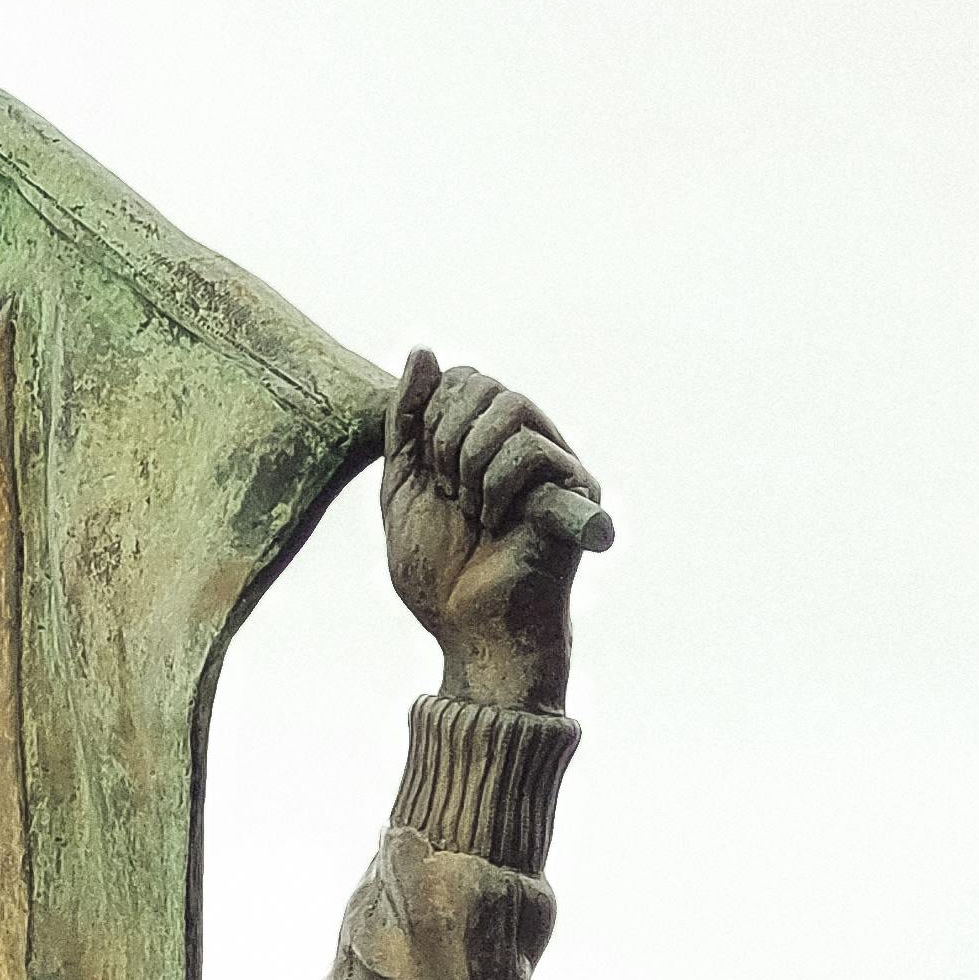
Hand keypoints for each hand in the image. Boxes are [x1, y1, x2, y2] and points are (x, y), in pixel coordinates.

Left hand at [381, 350, 612, 715]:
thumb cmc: (437, 571)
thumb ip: (407, 419)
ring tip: (470, 506)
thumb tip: (424, 351)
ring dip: (469, 457)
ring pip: (509, 402)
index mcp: (483, 440)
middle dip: (444, 436)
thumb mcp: (402, 485)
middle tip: (447, 491)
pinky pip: (531, 447)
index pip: (457, 379)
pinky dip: (496, 485)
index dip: (428, 416)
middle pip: (481, 382)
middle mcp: (524, 442)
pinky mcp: (576, 490)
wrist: (466, 628)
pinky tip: (497, 521)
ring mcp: (553, 463)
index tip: (426, 474)